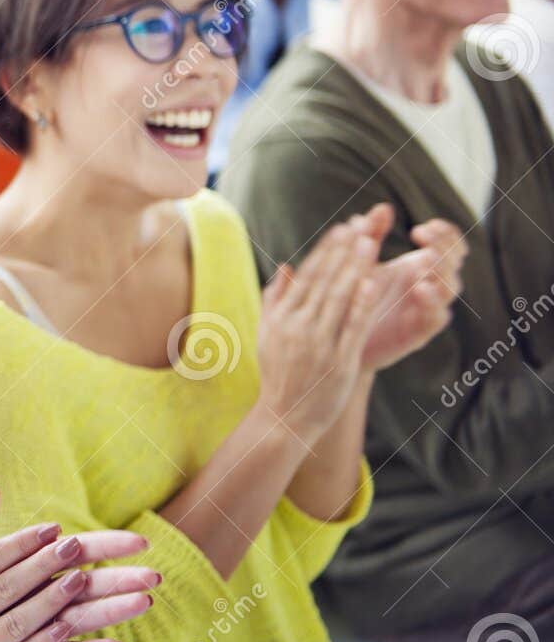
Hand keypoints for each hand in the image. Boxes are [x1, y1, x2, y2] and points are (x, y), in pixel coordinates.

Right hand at [256, 216, 383, 442]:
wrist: (285, 416)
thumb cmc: (279, 374)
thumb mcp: (268, 333)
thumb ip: (276, 298)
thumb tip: (287, 265)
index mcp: (282, 317)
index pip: (307, 276)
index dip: (326, 251)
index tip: (341, 228)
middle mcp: (297, 326)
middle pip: (323, 281)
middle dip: (343, 251)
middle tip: (360, 226)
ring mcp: (317, 343)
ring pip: (338, 298)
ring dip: (354, 269)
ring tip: (369, 244)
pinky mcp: (337, 361)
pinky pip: (350, 327)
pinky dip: (361, 305)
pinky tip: (372, 284)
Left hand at [360, 211, 465, 370]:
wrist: (339, 339)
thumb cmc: (354, 297)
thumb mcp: (360, 263)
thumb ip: (370, 235)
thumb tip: (382, 207)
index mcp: (420, 265)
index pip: (449, 244)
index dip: (444, 233)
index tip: (422, 228)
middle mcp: (429, 285)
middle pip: (453, 262)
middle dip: (443, 246)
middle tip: (422, 236)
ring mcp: (426, 309)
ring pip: (450, 289)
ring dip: (440, 271)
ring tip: (423, 259)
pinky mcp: (419, 332)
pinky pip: (436, 317)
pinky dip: (432, 302)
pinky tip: (419, 289)